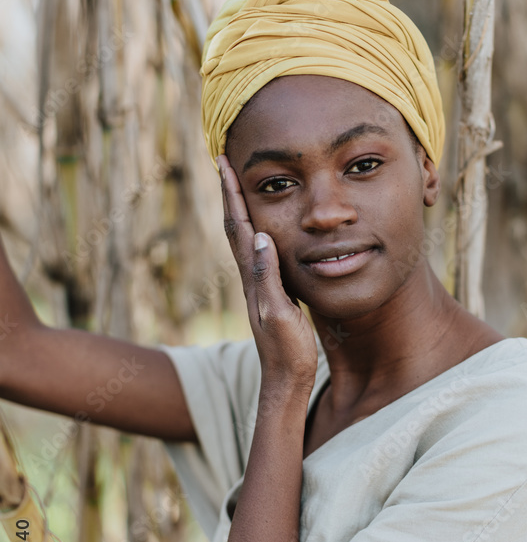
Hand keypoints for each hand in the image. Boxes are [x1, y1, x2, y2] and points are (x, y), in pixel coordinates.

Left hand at [216, 155, 317, 390]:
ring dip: (240, 207)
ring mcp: (258, 284)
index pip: (238, 226)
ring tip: (239, 184)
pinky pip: (258, 250)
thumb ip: (268, 278)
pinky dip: (255, 228)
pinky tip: (262, 226)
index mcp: (252, 276)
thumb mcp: (280, 315)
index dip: (231, 193)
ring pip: (245, 236)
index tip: (223, 162)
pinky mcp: (268, 291)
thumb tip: (261, 236)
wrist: (285, 380)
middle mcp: (250, 276)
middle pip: (235, 225)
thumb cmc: (287, 351)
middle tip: (224, 161)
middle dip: (230, 192)